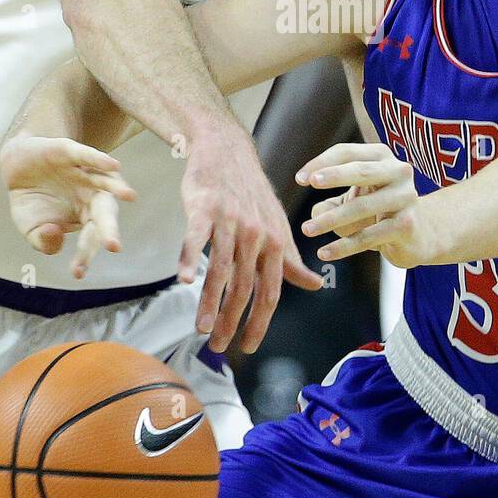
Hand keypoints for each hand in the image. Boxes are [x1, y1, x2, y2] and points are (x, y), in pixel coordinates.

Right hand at [0, 135, 136, 278]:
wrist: (17, 165)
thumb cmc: (32, 200)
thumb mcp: (31, 227)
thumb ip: (42, 239)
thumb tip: (55, 236)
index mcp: (86, 216)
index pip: (90, 238)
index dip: (84, 255)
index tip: (77, 274)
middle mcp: (91, 195)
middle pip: (104, 213)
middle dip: (109, 229)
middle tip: (113, 246)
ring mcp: (83, 174)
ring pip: (104, 182)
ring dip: (117, 188)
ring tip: (130, 196)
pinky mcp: (70, 152)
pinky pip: (87, 156)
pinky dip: (99, 160)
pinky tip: (113, 165)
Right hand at [179, 123, 321, 354]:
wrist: (228, 150)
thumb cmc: (252, 192)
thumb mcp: (277, 225)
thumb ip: (291, 260)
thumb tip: (315, 285)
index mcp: (275, 242)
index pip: (270, 291)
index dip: (260, 322)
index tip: (249, 346)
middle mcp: (256, 234)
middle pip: (244, 287)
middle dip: (232, 321)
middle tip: (218, 347)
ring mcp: (230, 220)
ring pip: (220, 268)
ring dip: (210, 302)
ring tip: (202, 328)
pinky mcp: (204, 207)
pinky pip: (196, 236)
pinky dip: (189, 258)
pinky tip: (183, 279)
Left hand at [296, 143, 427, 266]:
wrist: (419, 233)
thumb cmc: (380, 209)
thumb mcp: (355, 198)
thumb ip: (333, 201)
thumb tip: (315, 212)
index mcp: (382, 156)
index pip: (348, 153)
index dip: (322, 162)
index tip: (299, 179)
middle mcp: (398, 171)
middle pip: (361, 170)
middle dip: (334, 175)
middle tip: (310, 183)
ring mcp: (406, 197)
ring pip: (363, 207)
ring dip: (331, 219)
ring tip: (308, 229)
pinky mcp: (407, 225)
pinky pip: (369, 236)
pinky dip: (344, 246)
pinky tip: (324, 253)